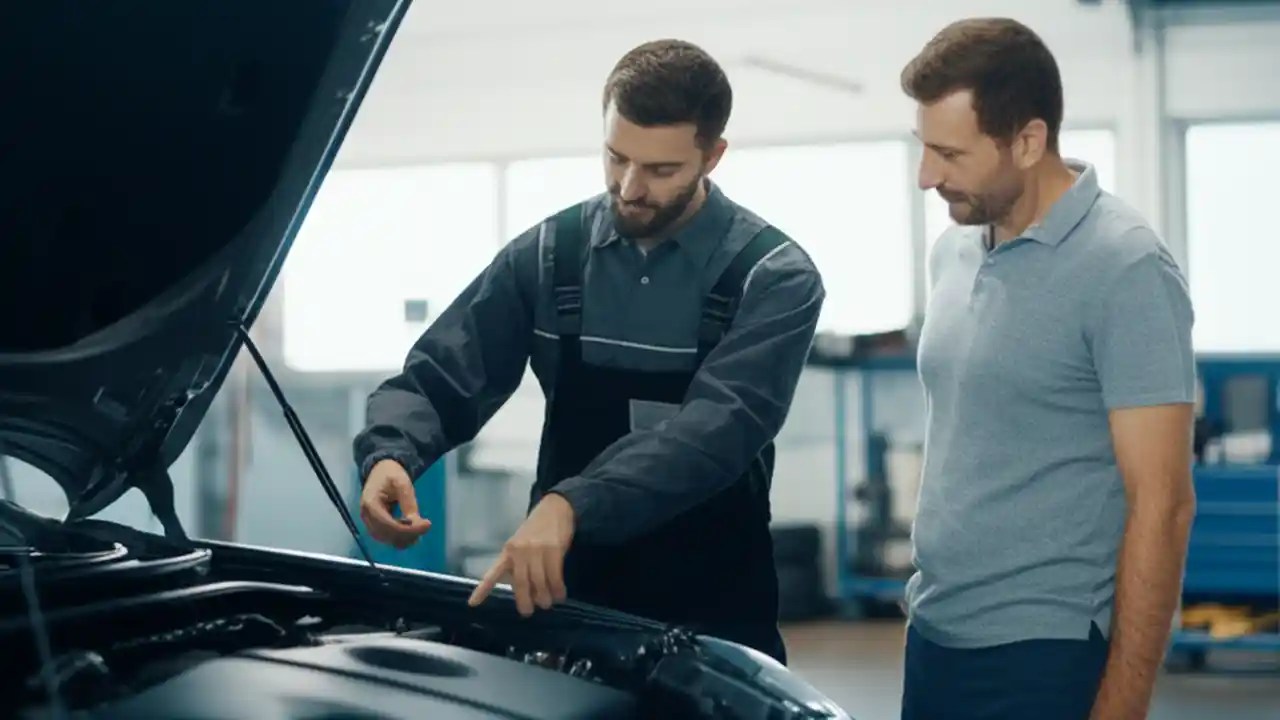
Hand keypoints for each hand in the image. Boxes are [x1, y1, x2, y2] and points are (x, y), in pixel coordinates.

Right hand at [359, 459, 432, 548]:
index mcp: (371, 503)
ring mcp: (368, 521)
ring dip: (404, 538)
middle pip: (387, 534)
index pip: (389, 525)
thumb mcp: (402, 483)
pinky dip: (399, 536)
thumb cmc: (391, 474)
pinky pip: (386, 536)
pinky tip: (412, 530)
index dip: (409, 529)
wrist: (381, 470)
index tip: (427, 525)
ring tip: (420, 529)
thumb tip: (415, 523)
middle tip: (425, 527)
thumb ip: (408, 502)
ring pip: (386, 538)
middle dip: (408, 534)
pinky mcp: (373, 523)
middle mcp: (366, 515)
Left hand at [468, 493, 574, 616]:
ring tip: (547, 604)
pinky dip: (557, 589)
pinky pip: (554, 576)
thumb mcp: (520, 544)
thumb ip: (518, 563)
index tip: (472, 604)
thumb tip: (524, 590)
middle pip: (520, 583)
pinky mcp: (554, 550)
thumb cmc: (537, 529)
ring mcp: (537, 550)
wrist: (555, 509)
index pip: (493, 572)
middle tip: (528, 612)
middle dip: (524, 601)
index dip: (482, 589)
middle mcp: (519, 551)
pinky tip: (559, 594)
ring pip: (538, 582)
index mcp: (508, 551)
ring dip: (544, 597)